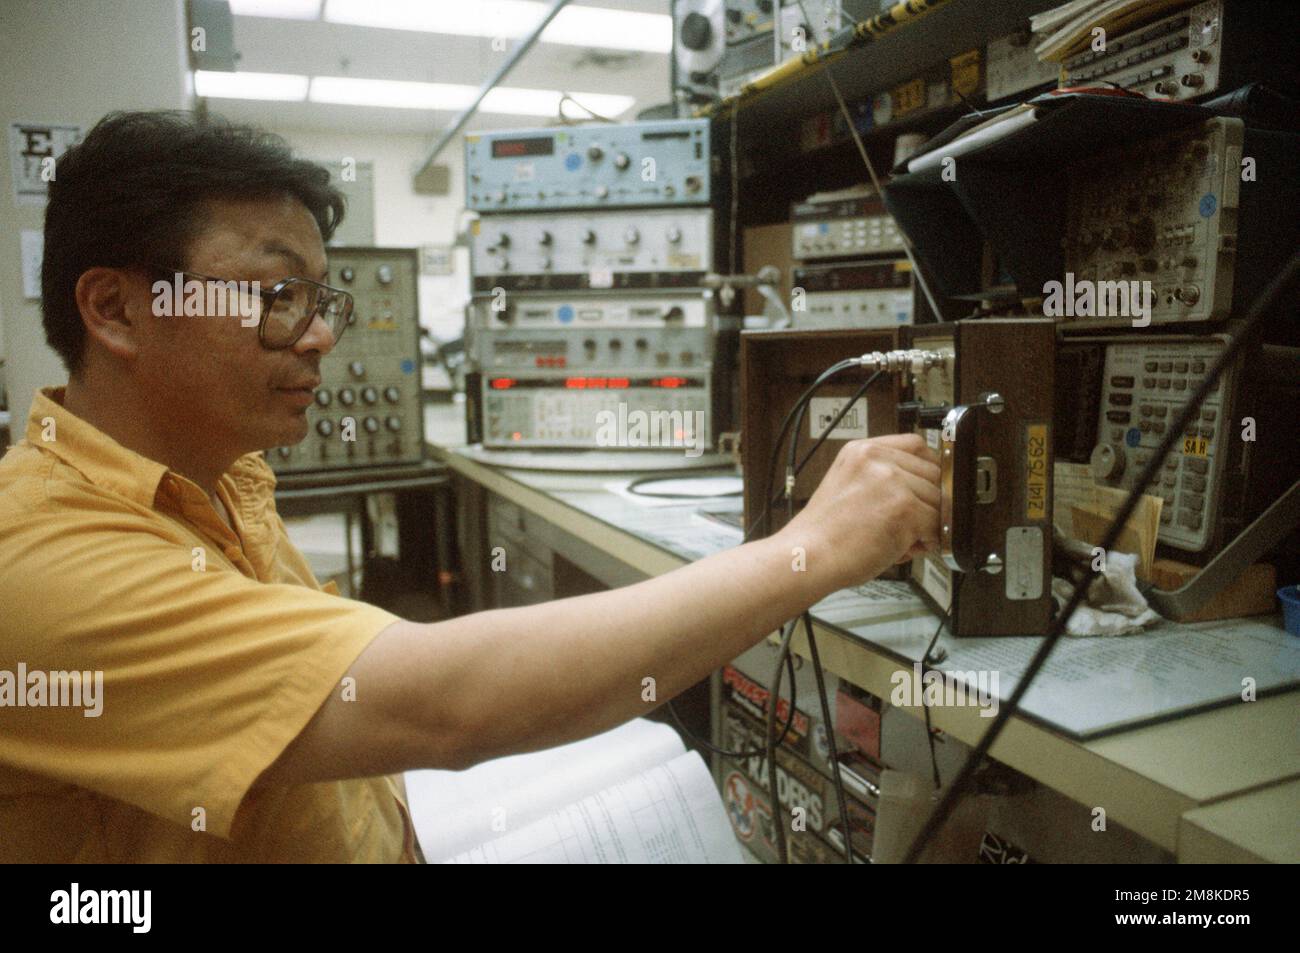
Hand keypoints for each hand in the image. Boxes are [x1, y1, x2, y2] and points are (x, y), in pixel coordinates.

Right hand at [773, 433, 940, 595]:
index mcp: (862, 450)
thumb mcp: (847, 485)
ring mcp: (892, 482)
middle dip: (928, 502)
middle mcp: (877, 459)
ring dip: (928, 524)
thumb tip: (924, 489)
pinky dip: (927, 542)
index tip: (925, 488)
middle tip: (908, 526)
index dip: (926, 470)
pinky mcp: (904, 508)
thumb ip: (881, 478)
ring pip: (939, 501)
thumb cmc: (825, 534)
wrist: (808, 556)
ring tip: (900, 540)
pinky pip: (938, 525)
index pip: (915, 445)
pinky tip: (904, 549)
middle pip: (933, 473)